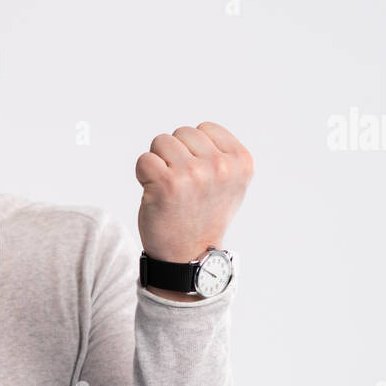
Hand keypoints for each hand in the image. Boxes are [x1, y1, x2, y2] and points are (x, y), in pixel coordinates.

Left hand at [136, 122, 254, 290]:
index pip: (205, 129)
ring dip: (159, 164)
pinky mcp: (167, 183)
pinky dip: (143, 176)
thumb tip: (199, 131)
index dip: (194, 150)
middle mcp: (220, 166)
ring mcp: (194, 173)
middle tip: (182, 187)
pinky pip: (144, 160)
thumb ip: (222, 154)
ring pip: (161, 142)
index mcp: (241, 161)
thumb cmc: (205, 217)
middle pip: (181, 133)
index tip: (198, 177)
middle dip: (175, 156)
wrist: (190, 257)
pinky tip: (155, 194)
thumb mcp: (231, 184)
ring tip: (170, 190)